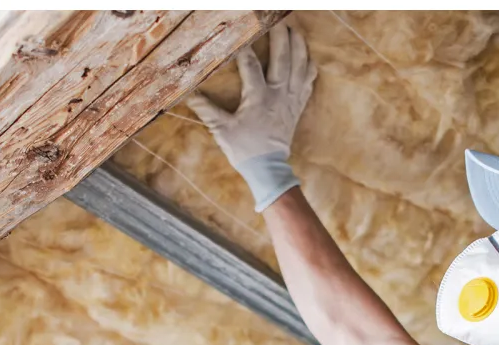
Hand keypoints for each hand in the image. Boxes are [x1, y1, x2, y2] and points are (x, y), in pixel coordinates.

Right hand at [187, 24, 316, 210]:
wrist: (268, 169)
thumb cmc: (245, 150)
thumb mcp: (222, 130)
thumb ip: (207, 110)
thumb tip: (189, 94)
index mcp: (258, 97)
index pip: (252, 66)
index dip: (246, 49)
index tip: (242, 34)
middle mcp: (278, 95)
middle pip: (283, 59)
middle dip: (280, 38)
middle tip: (278, 21)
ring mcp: (291, 100)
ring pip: (300, 67)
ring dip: (299, 47)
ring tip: (295, 31)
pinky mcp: (298, 107)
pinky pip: (308, 83)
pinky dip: (309, 68)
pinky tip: (308, 57)